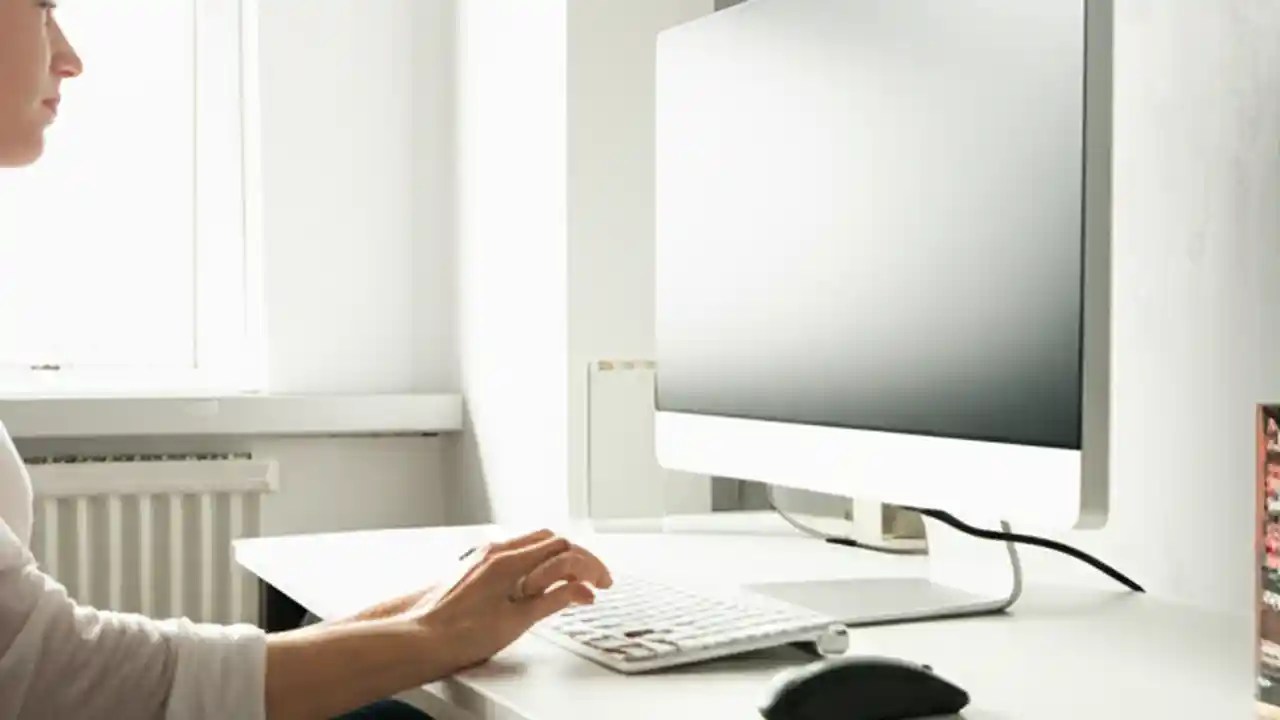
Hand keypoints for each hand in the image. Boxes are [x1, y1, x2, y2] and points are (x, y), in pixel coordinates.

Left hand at [410, 529, 612, 672]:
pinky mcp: (477, 565)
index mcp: (510, 561)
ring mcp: (485, 555)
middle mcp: (497, 550)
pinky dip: (538, 563)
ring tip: (570, 584)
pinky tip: (539, 584)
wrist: (421, 638)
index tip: (601, 582)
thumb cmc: (461, 633)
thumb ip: (553, 599)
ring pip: (533, 544)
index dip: (589, 564)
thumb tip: (582, 590)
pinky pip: (517, 553)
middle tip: (592, 582)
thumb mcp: (518, 620)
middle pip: (551, 540)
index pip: (563, 548)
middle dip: (577, 559)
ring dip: (557, 559)